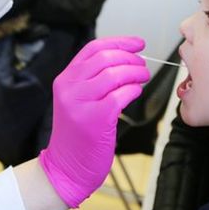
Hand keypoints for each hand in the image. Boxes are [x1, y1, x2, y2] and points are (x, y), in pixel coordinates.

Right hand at [39, 37, 148, 207]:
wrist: (65, 167)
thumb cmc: (77, 135)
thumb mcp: (76, 100)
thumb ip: (92, 80)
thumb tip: (125, 59)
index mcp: (65, 79)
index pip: (93, 48)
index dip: (119, 42)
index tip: (138, 43)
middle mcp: (69, 88)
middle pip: (105, 58)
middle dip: (131, 58)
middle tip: (143, 65)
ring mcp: (80, 103)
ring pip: (114, 74)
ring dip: (135, 73)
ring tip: (143, 78)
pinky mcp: (95, 120)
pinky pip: (121, 95)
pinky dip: (133, 90)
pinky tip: (136, 92)